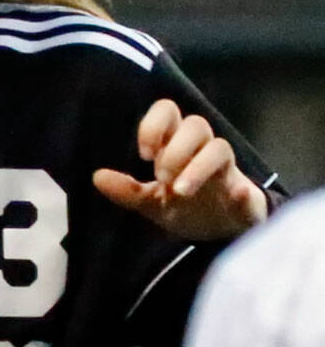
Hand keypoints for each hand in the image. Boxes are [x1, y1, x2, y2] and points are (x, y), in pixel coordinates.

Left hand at [94, 98, 267, 240]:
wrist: (218, 232)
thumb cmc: (184, 206)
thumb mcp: (150, 202)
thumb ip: (126, 190)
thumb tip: (97, 176)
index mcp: (177, 148)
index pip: (169, 113)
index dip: (155, 125)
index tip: (144, 154)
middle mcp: (203, 152)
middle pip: (196, 125)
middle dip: (175, 149)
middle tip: (161, 178)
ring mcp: (226, 171)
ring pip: (220, 148)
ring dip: (198, 166)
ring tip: (179, 191)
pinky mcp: (246, 196)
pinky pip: (250, 189)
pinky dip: (243, 191)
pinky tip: (236, 195)